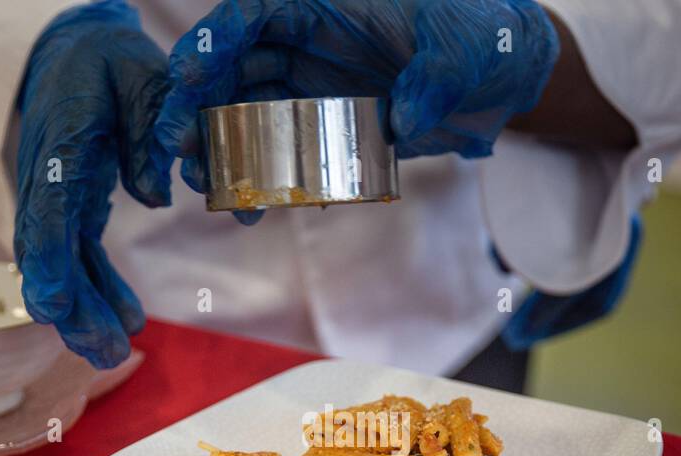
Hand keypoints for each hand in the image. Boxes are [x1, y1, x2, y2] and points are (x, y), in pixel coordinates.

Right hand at [14, 0, 170, 368]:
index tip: (52, 305)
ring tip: (112, 353)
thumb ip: (147, 133)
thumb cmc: (109, 64)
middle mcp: (44, 178)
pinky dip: (99, 291)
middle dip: (71, 306)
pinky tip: (128, 323)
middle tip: (101, 350)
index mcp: (59, 143)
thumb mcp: (141, 79)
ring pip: (61, 264)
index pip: (47, 210)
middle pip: (48, 252)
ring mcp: (52, 199)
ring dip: (84, 311)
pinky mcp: (68, 212)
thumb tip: (155, 196)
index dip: (50, 261)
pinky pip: (79, 259)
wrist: (72, 53)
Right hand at [155, 0, 558, 220]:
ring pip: (247, 116)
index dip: (214, 44)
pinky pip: (280, 152)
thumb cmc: (477, 37)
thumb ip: (433, 77)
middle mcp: (305, 41)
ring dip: (223, 153)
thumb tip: (402, 119)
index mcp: (321, 3)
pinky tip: (255, 209)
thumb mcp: (462, 49)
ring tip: (213, 190)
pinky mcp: (323, 126)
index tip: (187, 78)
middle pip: (234, 70)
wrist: (499, 74)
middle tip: (181, 149)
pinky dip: (265, 179)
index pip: (254, 14)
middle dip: (200, 109)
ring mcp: (311, 85)